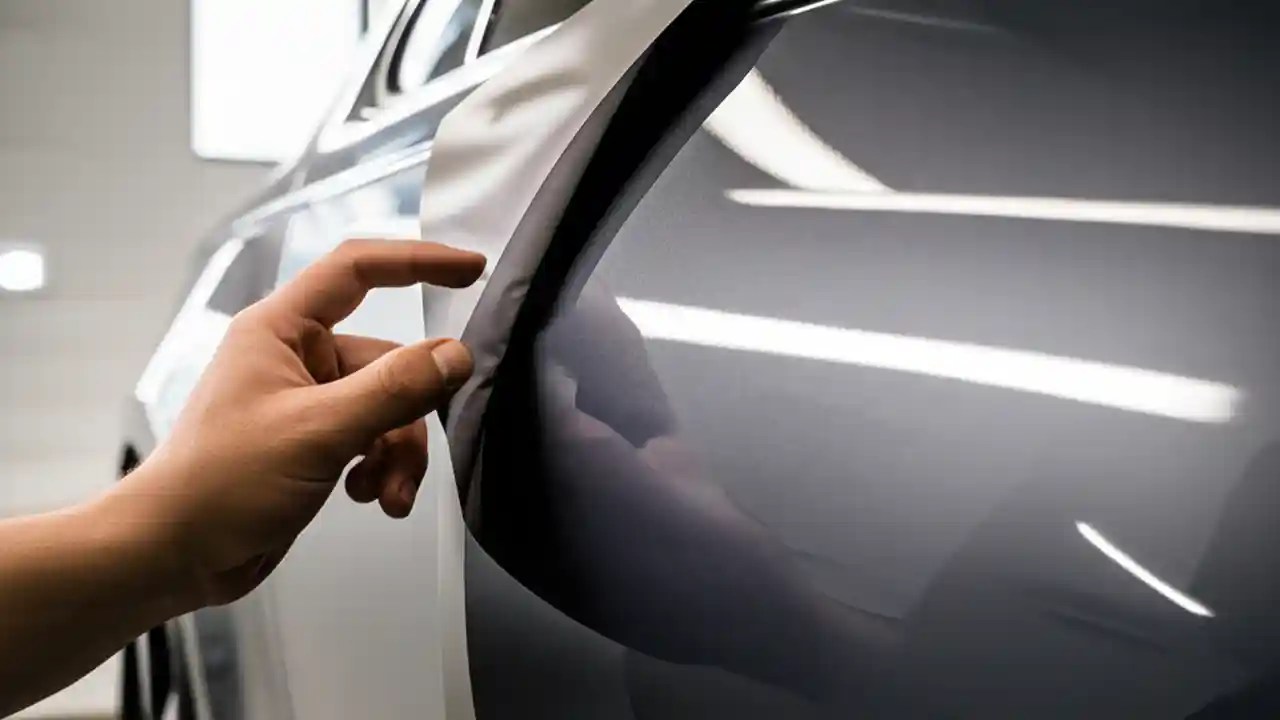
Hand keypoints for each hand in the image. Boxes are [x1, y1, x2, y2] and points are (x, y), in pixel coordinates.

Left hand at [112, 239, 485, 606]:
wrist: (174, 554)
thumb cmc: (216, 486)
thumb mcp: (318, 432)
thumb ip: (394, 390)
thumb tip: (454, 355)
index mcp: (279, 330)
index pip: (357, 270)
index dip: (416, 261)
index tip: (468, 269)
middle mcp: (293, 359)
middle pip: (386, 360)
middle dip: (407, 413)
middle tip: (407, 455)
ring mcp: (304, 402)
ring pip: (387, 407)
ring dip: (397, 452)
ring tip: (386, 493)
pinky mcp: (313, 442)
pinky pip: (373, 439)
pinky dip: (382, 469)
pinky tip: (368, 497)